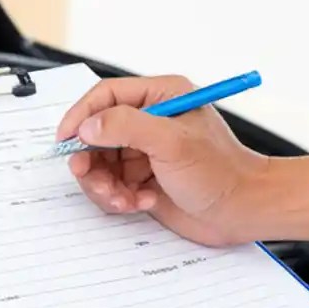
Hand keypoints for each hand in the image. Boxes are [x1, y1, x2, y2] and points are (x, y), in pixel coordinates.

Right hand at [56, 75, 272, 245]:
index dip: (81, 115)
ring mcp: (145, 152)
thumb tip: (88, 125)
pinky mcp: (144, 179)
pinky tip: (143, 202)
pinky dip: (119, 199)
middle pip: (96, 134)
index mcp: (161, 96)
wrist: (243, 211)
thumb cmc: (222, 172)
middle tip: (89, 176)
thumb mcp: (173, 143)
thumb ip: (127, 126)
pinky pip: (112, 187)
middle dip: (90, 160)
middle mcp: (150, 122)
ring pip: (100, 164)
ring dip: (104, 185)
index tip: (65, 138)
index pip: (106, 96)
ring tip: (123, 198)